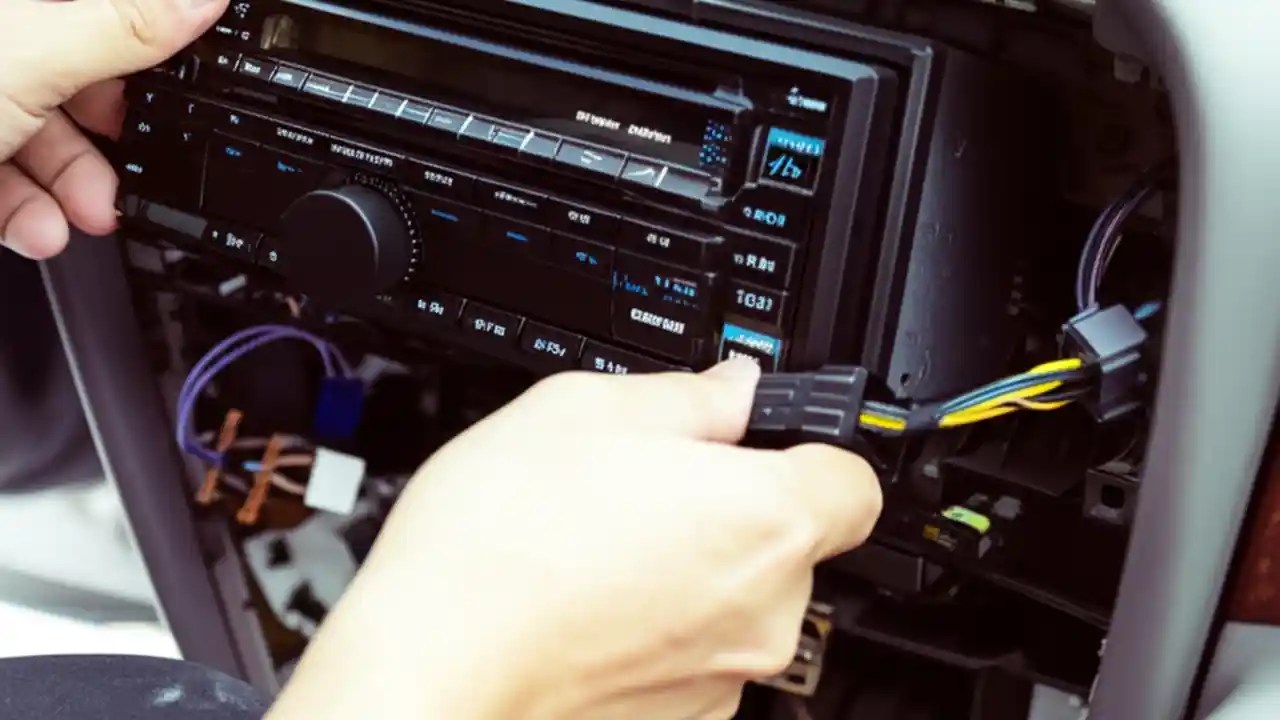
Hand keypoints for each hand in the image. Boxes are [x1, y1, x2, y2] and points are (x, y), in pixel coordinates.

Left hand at [0, 0, 225, 258]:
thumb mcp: (34, 57)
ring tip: (91, 215)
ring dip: (79, 192)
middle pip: (75, 86)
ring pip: (43, 145)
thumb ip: (128, 29)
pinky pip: (6, 188)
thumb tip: (206, 2)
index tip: (181, 93)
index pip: (104, 20)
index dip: (144, 55)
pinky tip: (40, 231)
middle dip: (114, 140)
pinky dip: (30, 218)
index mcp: (17, 8)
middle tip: (141, 168)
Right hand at [270, 361, 882, 719]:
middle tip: (645, 482)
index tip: (760, 439)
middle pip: (788, 539)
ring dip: (690, 566)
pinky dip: (658, 624)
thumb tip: (735, 388)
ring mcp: (724, 676)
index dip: (810, 449)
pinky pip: (694, 651)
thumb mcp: (584, 410)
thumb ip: (688, 395)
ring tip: (595, 542)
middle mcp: (764, 609)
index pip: (854, 478)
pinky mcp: (681, 719)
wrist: (430, 669)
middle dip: (731, 504)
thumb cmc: (497, 546)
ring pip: (736, 597)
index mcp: (764, 517)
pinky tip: (585, 596)